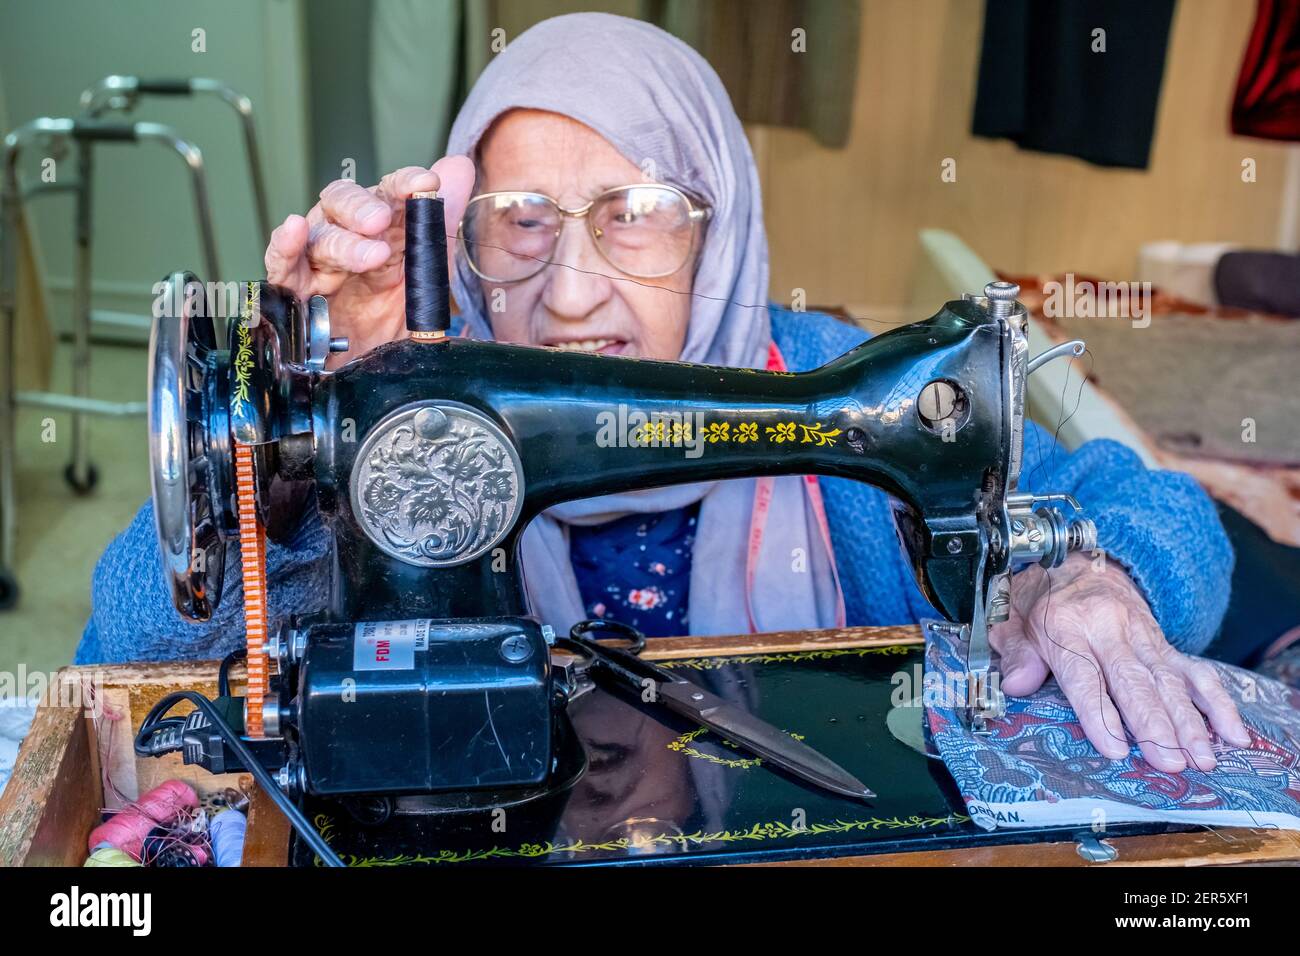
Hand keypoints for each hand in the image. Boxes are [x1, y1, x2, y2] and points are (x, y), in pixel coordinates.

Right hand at [264, 156, 475, 365]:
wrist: (374, 378)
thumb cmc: (393, 324)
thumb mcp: (427, 278)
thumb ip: (440, 224)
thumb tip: (459, 166)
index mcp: (382, 232)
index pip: (387, 194)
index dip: (404, 183)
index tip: (426, 183)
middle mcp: (347, 239)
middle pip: (343, 204)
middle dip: (363, 208)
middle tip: (383, 221)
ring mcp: (318, 265)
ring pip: (320, 236)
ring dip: (345, 242)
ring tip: (373, 256)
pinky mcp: (293, 293)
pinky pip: (282, 264)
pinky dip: (285, 246)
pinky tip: (294, 230)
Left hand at [990, 552, 1250, 771]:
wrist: (1074, 560)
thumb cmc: (1039, 599)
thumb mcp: (1011, 618)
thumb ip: (1014, 652)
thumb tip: (1017, 684)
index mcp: (1066, 624)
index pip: (1084, 675)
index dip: (1100, 713)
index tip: (1115, 748)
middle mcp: (1109, 628)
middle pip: (1134, 681)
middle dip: (1154, 725)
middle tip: (1169, 762)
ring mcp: (1141, 634)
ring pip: (1168, 679)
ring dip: (1188, 721)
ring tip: (1200, 757)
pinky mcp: (1163, 642)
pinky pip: (1194, 671)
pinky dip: (1216, 702)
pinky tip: (1230, 732)